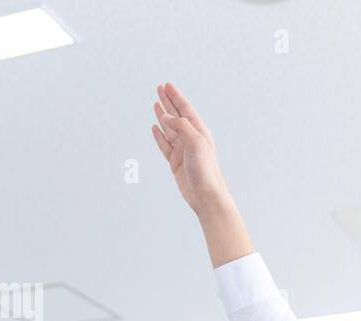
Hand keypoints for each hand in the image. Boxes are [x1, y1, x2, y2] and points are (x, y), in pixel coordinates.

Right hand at [150, 82, 254, 267]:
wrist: (206, 195)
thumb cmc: (206, 170)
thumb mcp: (195, 142)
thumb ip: (180, 126)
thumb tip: (165, 116)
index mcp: (199, 132)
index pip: (185, 109)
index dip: (176, 96)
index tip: (167, 85)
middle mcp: (191, 139)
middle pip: (177, 115)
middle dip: (168, 102)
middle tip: (159, 88)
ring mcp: (183, 150)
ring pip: (169, 129)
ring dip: (162, 116)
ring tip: (155, 104)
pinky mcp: (175, 162)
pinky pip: (165, 144)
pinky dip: (159, 135)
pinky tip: (155, 127)